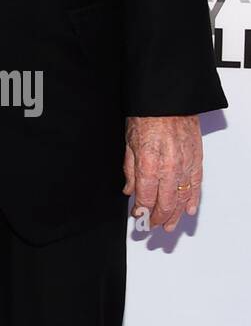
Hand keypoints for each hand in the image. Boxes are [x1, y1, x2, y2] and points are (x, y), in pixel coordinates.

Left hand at [123, 115, 202, 231]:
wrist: (168, 100)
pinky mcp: (197, 160)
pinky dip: (193, 200)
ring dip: (176, 215)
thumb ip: (129, 170)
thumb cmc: (146, 116)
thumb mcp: (128, 143)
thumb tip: (129, 190)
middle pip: (165, 203)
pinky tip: (189, 210)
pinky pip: (196, 185)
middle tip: (152, 226)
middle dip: (158, 218)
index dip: (141, 211)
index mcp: (148, 165)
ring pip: (182, 199)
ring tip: (170, 225)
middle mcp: (169, 169)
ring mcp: (185, 166)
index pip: (145, 198)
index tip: (137, 216)